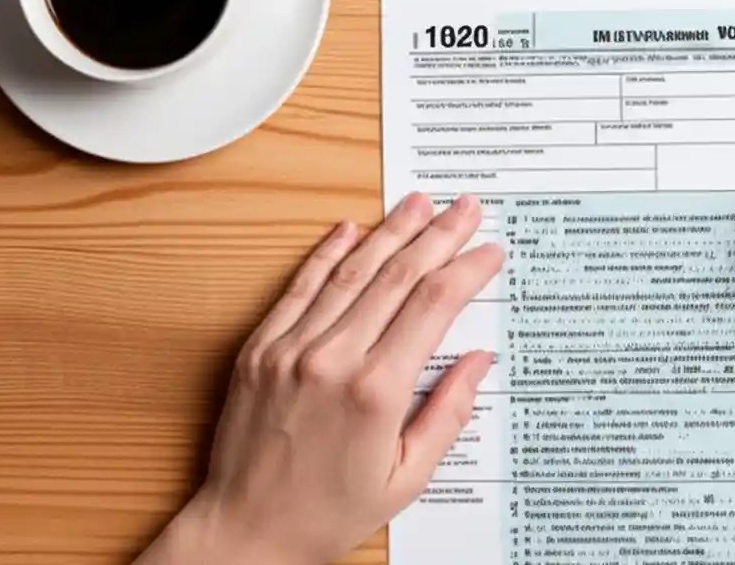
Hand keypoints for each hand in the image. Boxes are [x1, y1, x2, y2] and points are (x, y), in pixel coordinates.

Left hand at [137, 193, 501, 564]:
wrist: (246, 531)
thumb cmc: (327, 512)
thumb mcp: (407, 477)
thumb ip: (448, 413)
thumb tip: (479, 361)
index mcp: (376, 392)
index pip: (433, 306)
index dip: (466, 270)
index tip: (488, 251)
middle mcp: (332, 360)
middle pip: (398, 277)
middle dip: (438, 235)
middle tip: (465, 208)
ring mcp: (290, 349)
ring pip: (351, 272)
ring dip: (389, 232)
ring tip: (418, 203)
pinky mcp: (259, 349)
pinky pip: (299, 288)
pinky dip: (326, 255)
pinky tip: (349, 228)